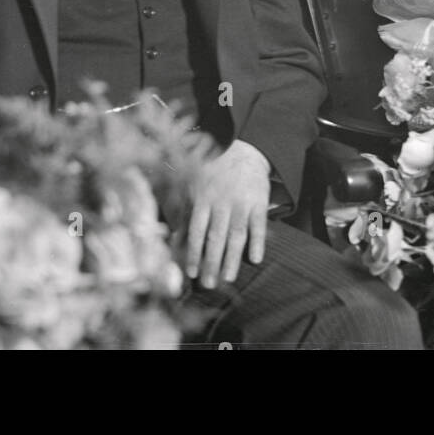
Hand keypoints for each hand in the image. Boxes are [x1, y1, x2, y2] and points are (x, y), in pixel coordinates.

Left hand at [185, 140, 270, 290]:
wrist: (244, 150)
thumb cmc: (214, 172)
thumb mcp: (194, 185)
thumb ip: (185, 211)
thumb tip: (174, 239)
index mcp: (204, 198)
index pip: (197, 230)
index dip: (194, 252)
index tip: (192, 272)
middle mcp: (222, 202)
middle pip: (216, 237)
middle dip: (211, 262)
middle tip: (208, 284)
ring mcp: (242, 203)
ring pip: (236, 235)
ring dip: (232, 258)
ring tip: (228, 278)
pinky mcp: (259, 202)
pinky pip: (259, 225)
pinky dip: (258, 242)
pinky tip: (255, 258)